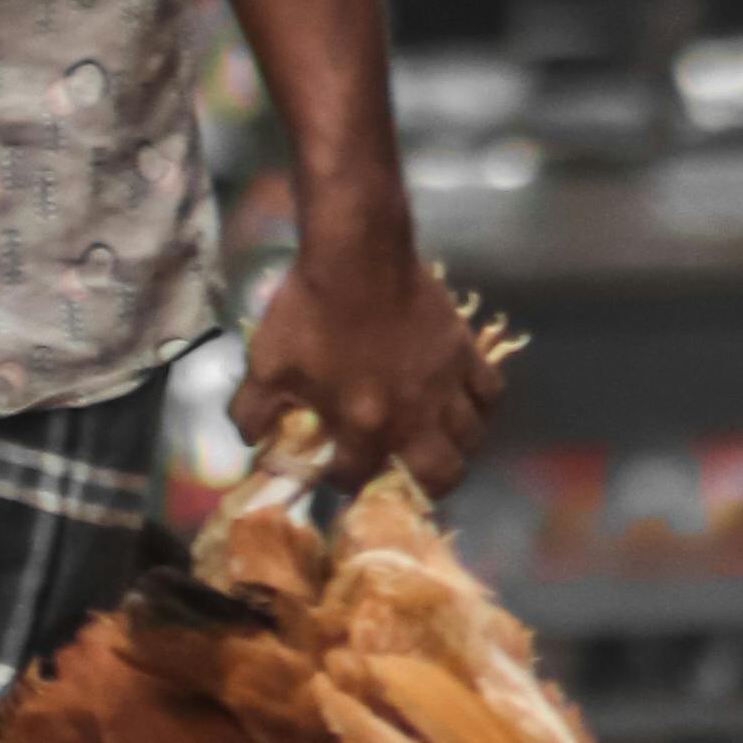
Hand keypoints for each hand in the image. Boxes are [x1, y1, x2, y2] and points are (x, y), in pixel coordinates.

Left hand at [234, 230, 503, 497]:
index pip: (357, 478)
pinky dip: (482, 406)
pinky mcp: (465, 353)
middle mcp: (414, 417)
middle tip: (408, 473)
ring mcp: (446, 386)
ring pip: (471, 440)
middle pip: (441, 476)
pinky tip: (466, 403)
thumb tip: (252, 439)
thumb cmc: (309, 311)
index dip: (342, 481)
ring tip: (438, 442)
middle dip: (426, 486)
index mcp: (363, 426)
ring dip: (456, 449)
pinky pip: (490, 394)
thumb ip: (254, 412)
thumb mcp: (266, 365)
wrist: (355, 257)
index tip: (335, 470)